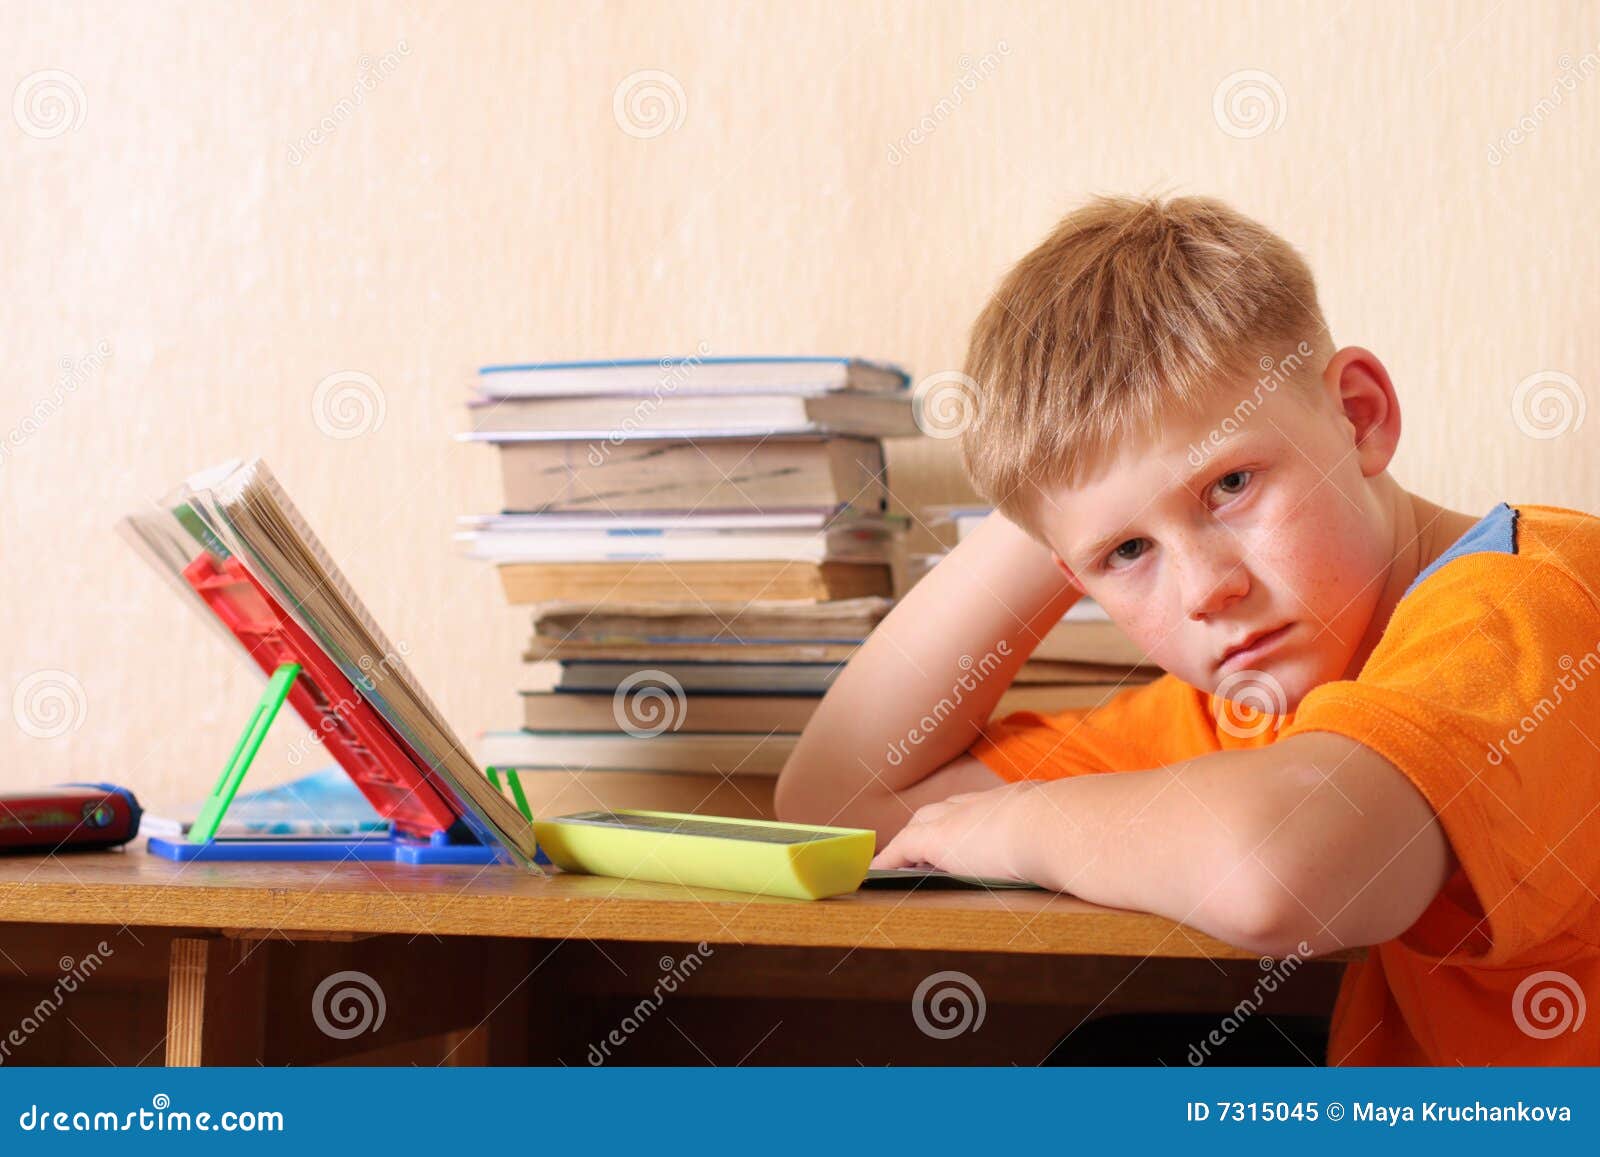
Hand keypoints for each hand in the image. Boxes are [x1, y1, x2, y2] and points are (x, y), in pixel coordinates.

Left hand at [870, 781, 1065, 886]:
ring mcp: (961, 817)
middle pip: (947, 810)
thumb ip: (1079, 840)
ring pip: (923, 825)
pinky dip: (890, 860)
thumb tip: (1100, 855)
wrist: (1061, 826)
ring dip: (911, 844)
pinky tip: (876, 873)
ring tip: (899, 863)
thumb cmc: (1081, 835)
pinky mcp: (938, 838)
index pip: (987, 807)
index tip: (971, 831)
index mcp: (1022, 801)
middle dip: (934, 826)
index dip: (972, 819)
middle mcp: (987, 802)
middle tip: (924, 849)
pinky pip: (903, 849)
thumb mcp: (1080, 835)